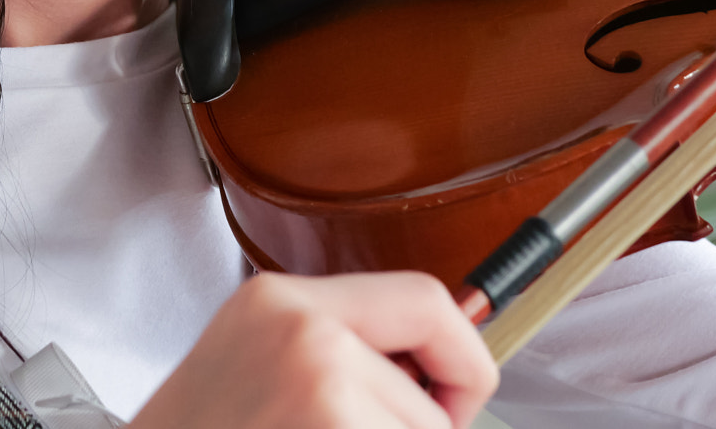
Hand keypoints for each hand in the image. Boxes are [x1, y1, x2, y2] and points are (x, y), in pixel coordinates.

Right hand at [129, 271, 497, 428]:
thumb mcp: (255, 364)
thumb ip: (336, 350)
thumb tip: (439, 372)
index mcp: (281, 301)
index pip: (426, 299)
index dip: (460, 355)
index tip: (456, 394)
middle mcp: (305, 331)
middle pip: (437, 383)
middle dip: (425, 428)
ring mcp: (320, 388)